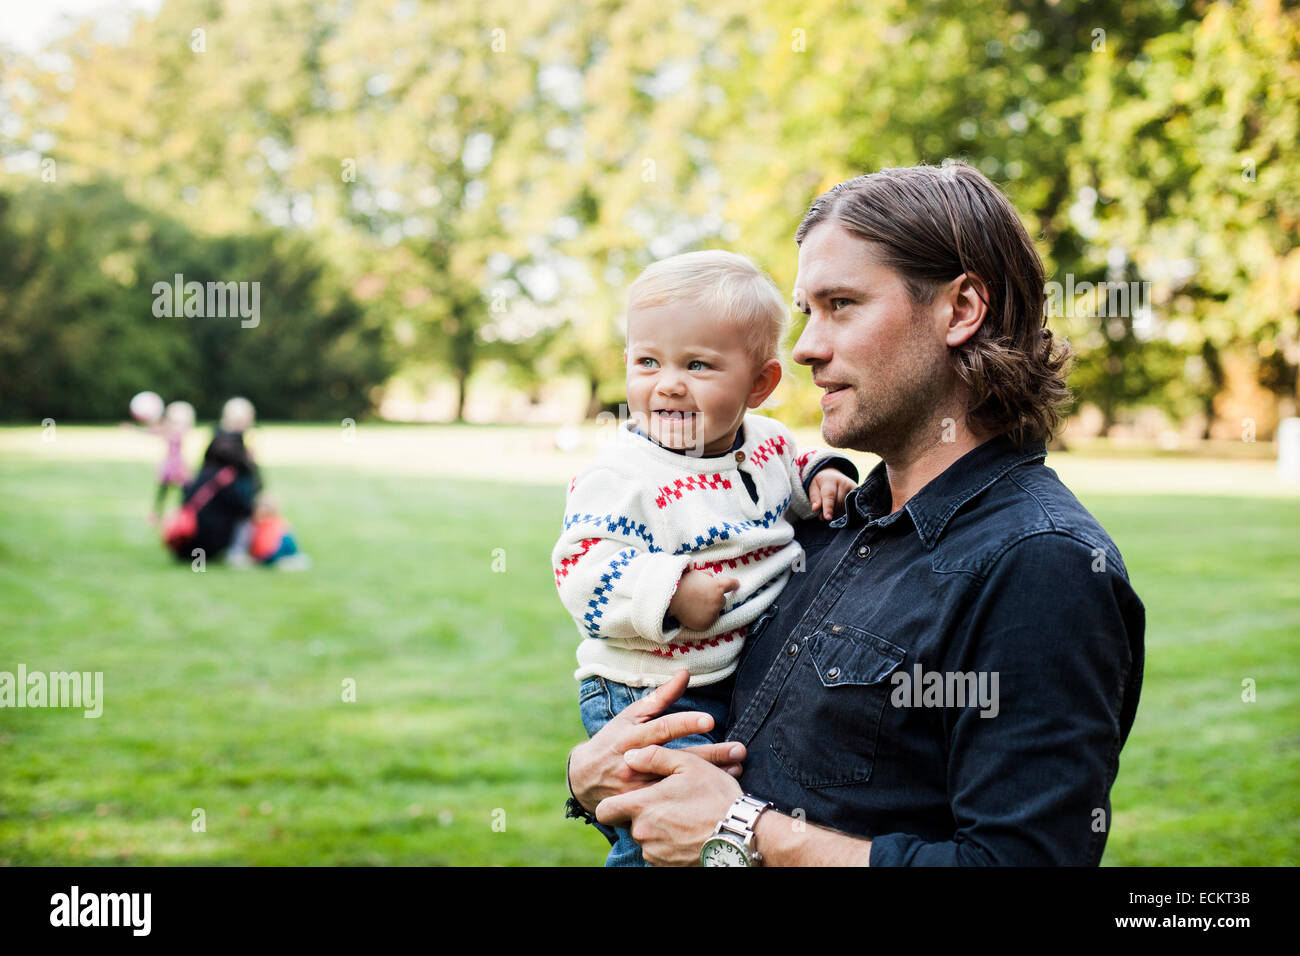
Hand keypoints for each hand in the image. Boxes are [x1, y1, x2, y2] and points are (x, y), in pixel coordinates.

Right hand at [567, 669, 745, 813]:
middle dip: (711, 754)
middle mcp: (636, 764)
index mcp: (631, 738)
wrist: (584, 779)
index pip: (661, 729)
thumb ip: (659, 698)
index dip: (685, 723)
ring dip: (710, 777)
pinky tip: (717, 791)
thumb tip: (685, 673)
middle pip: (677, 759)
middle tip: (739, 750)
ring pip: (679, 784)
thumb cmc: (611, 741)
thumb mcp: (629, 717)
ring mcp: (639, 789)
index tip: (710, 720)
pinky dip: (696, 796)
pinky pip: (673, 803)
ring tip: (737, 769)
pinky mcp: (642, 808)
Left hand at [596, 746, 742, 865]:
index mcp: (642, 806)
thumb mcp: (688, 765)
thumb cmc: (716, 796)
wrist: (740, 834)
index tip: (629, 800)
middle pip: (628, 825)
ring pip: (645, 840)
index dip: (613, 805)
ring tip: (684, 819)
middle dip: (642, 816)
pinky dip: (669, 846)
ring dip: (657, 831)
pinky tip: (688, 834)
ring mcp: (654, 853)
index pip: (605, 811)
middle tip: (668, 806)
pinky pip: (659, 854)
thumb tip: (630, 756)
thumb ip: (654, 757)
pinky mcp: (667, 867)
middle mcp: (642, 833)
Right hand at [667, 569, 739, 630]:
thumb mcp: (697, 574)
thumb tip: (712, 579)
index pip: (732, 584)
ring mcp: (713, 614)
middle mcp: (718, 601)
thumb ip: (708, 577)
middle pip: (722, 601)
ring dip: (709, 609)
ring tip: (694, 605)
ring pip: (715, 611)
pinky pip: (708, 621)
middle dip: (715, 598)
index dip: (734, 584)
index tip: (736, 585)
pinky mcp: (706, 625)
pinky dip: (703, 618)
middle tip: (701, 597)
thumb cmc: (682, 584)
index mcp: (718, 587)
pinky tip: (693, 613)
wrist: (669, 600)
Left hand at [808, 467, 856, 519]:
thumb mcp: (813, 488)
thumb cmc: (821, 483)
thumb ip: (814, 498)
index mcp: (830, 480)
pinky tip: (838, 508)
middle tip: (821, 515)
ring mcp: (852, 487)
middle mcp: (844, 482)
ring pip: (845, 507)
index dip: (828, 508)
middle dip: (830, 511)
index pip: (830, 496)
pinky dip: (843, 511)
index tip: (827, 518)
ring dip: (837, 512)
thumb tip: (815, 508)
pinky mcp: (857, 492)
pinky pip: (851, 507)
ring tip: (830, 509)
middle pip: (838, 504)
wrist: (832, 474)